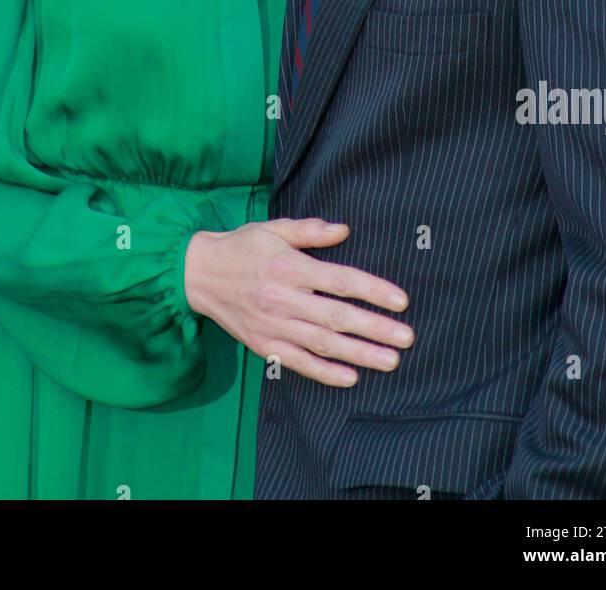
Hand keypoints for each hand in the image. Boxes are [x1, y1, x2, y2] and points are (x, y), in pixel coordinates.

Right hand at [184, 217, 413, 385]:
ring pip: (323, 343)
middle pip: (336, 316)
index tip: (400, 300)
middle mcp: (283, 299)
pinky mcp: (264, 345)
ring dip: (359, 354)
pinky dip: (325, 373)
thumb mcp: (273, 228)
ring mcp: (273, 326)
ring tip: (390, 360)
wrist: (199, 275)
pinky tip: (351, 378)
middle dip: (374, 328)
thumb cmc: (243, 247)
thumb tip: (344, 229)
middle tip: (407, 337)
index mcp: (289, 268)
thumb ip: (310, 230)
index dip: (372, 290)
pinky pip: (299, 362)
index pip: (339, 280)